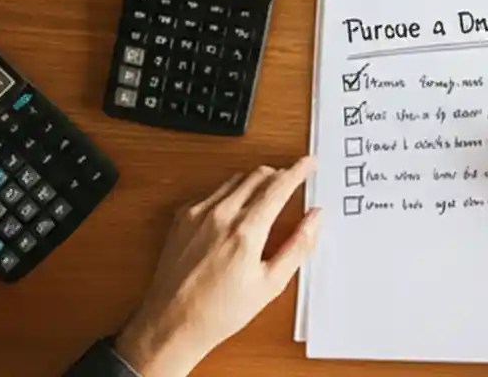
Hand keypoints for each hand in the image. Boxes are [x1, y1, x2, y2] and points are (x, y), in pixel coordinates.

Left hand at [116, 157, 320, 376]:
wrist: (172, 323)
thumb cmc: (219, 311)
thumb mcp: (270, 284)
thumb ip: (297, 246)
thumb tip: (315, 219)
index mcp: (246, 230)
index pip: (279, 187)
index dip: (298, 171)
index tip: (309, 163)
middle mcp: (221, 215)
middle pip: (258, 176)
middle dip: (278, 175)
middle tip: (291, 181)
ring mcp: (198, 214)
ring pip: (235, 180)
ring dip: (255, 181)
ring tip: (265, 196)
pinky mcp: (182, 218)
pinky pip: (213, 192)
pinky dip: (230, 193)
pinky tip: (234, 211)